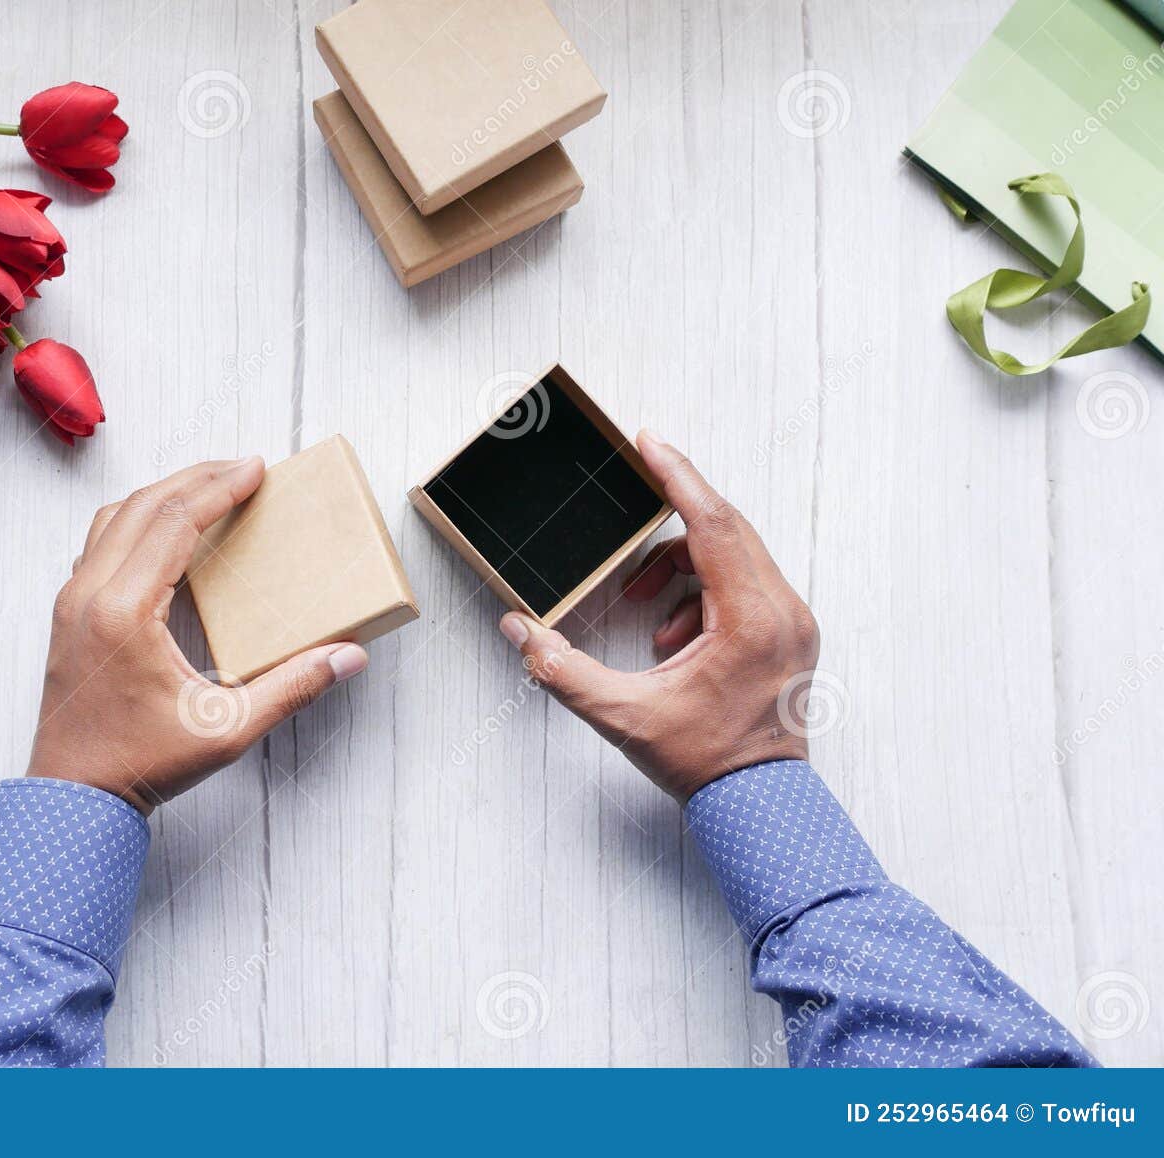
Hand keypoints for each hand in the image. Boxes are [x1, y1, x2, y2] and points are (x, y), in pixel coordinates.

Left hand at [26, 457, 368, 813]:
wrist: (73, 798)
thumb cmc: (141, 765)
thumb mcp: (227, 730)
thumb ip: (291, 688)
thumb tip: (348, 657)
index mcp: (123, 611)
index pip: (173, 521)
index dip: (219, 488)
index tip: (256, 468)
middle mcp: (88, 594)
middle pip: (141, 505)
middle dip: (195, 478)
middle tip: (242, 467)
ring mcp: (71, 602)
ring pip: (113, 518)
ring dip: (162, 494)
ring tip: (208, 487)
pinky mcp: (68, 615)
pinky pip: (99, 543)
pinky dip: (136, 521)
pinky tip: (165, 531)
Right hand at [498, 431, 818, 800]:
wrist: (762, 808)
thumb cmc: (706, 764)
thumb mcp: (623, 717)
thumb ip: (562, 671)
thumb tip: (518, 630)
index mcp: (751, 621)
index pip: (713, 525)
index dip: (678, 478)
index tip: (650, 442)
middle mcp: (782, 612)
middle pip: (728, 530)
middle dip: (673, 518)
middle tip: (636, 491)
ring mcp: (793, 623)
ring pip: (734, 558)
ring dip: (681, 567)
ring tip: (644, 614)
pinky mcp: (790, 636)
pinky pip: (743, 585)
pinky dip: (702, 593)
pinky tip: (671, 638)